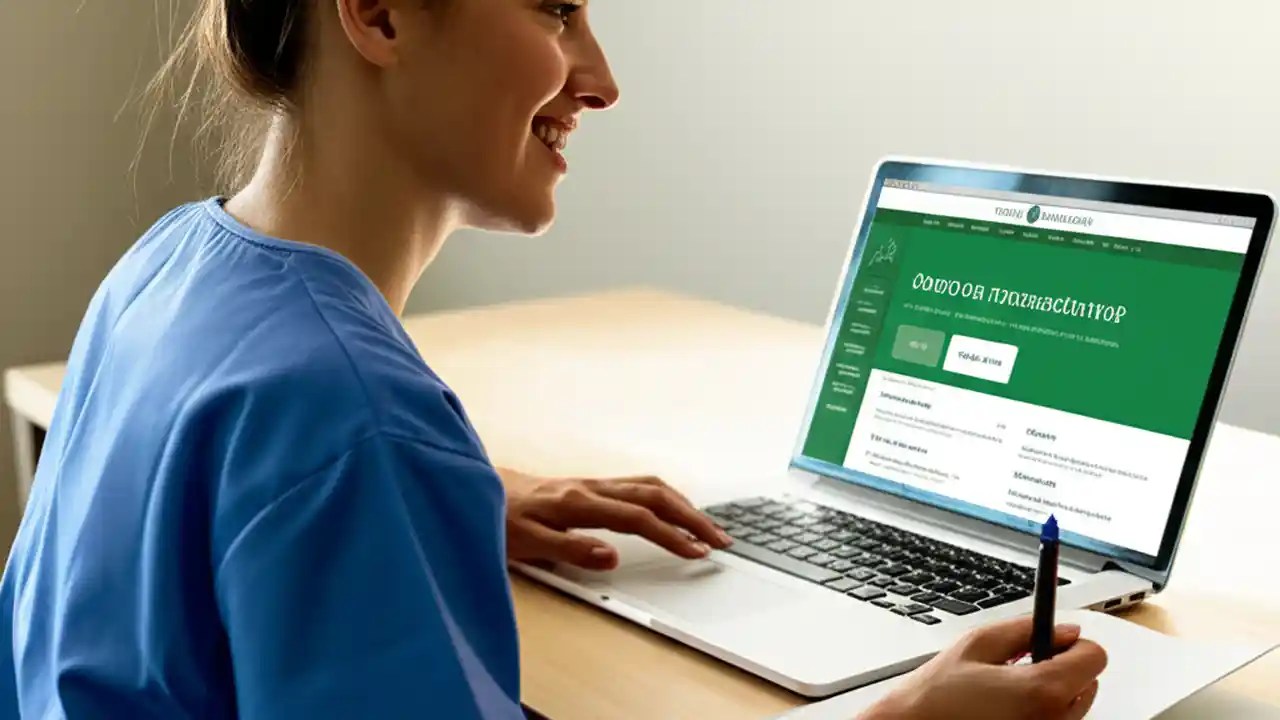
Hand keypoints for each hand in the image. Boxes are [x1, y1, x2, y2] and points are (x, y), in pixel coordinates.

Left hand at [499, 470, 732, 569]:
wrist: (472, 489)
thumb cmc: (496, 519)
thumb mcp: (525, 543)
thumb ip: (569, 550)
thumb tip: (613, 556)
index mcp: (578, 502)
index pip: (637, 518)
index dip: (671, 535)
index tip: (697, 552)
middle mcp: (590, 487)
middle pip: (654, 495)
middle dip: (692, 516)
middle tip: (721, 539)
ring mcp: (591, 483)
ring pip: (649, 485)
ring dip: (683, 503)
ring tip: (707, 526)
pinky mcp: (589, 486)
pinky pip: (638, 484)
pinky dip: (665, 496)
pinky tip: (673, 507)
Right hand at [861, 616, 1106, 719]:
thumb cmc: (937, 696)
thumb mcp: (977, 645)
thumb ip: (1025, 631)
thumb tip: (1063, 629)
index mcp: (1042, 690)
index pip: (1095, 656)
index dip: (1074, 643)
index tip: (1055, 641)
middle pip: (1089, 683)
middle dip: (1063, 668)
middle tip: (1023, 665)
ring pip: (1074, 705)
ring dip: (1053, 692)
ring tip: (1008, 691)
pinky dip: (1041, 712)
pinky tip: (1007, 709)